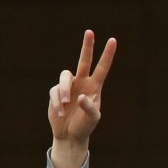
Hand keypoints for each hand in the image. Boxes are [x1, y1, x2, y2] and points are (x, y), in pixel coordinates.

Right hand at [48, 30, 117, 167]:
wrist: (70, 135)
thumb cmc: (85, 126)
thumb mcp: (92, 119)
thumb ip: (89, 107)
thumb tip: (80, 96)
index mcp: (94, 87)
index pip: (102, 68)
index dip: (107, 55)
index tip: (113, 40)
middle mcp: (82, 82)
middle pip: (84, 60)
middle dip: (87, 46)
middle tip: (90, 32)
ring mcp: (68, 86)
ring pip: (64, 76)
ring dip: (64, 90)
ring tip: (65, 104)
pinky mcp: (55, 92)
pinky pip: (55, 92)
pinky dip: (57, 103)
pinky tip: (60, 113)